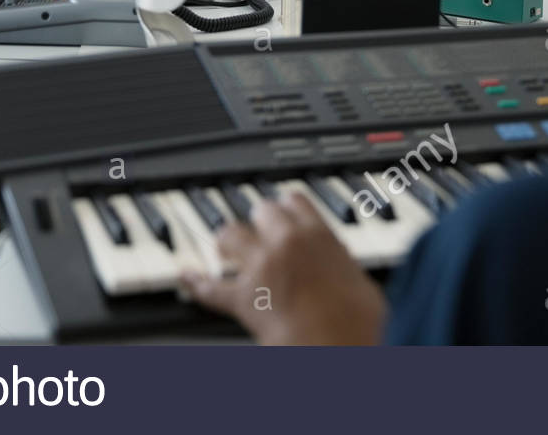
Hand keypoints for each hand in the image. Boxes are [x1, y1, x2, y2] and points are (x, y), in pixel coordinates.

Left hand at [181, 190, 386, 344]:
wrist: (338, 346)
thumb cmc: (359, 323)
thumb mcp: (363, 285)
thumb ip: (344, 271)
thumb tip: (346, 277)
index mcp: (319, 234)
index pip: (295, 200)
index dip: (287, 206)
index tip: (284, 209)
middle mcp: (286, 242)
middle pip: (261, 210)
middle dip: (258, 219)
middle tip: (260, 229)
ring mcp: (260, 267)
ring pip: (230, 235)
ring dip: (228, 240)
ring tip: (225, 245)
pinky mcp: (242, 298)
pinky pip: (209, 286)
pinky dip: (194, 282)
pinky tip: (185, 275)